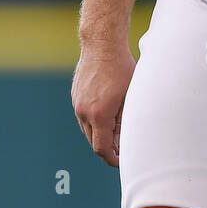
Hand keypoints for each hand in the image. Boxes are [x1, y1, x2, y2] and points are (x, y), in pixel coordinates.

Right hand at [72, 43, 135, 166]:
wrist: (102, 45)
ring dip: (101, 135)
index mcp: (99, 114)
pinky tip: (109, 116)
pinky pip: (84, 117)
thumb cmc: (122, 68)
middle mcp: (84, 111)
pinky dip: (95, 122)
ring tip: (119, 133)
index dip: (113, 159)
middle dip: (108, 149)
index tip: (123, 162)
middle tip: (125, 150)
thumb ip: (125, 120)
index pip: (102, 148)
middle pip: (94, 142)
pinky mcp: (75, 97)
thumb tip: (124, 141)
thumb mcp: (130, 95)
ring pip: (88, 130)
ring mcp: (78, 104)